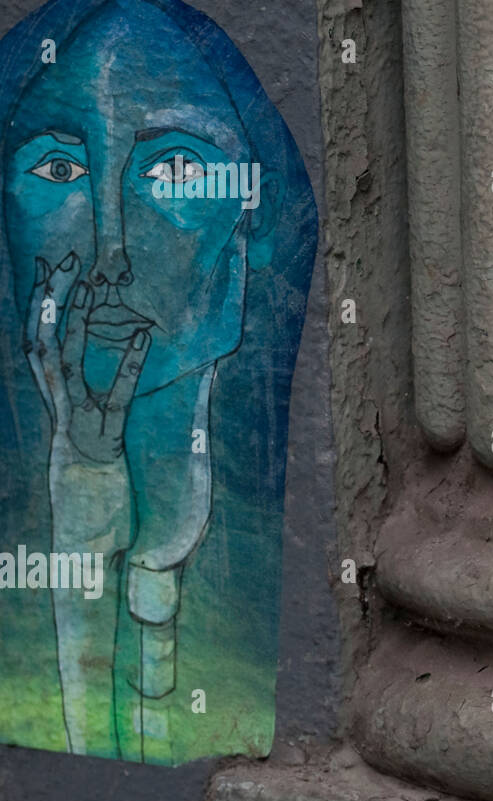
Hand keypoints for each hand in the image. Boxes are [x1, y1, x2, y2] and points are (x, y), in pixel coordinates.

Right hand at [25, 252, 150, 553]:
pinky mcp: (100, 443)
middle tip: (63, 258)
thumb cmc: (89, 490)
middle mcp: (57, 411)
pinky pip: (114, 400)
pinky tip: (144, 338)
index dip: (42, 307)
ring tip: (89, 285)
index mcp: (56, 406)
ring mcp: (74, 426)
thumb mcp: (85, 439)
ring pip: (64, 365)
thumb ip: (85, 408)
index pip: (39, 346)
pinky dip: (127, 368)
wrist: (80, 542)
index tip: (51, 268)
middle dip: (49, 299)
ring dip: (75, 323)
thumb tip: (84, 385)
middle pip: (42, 343)